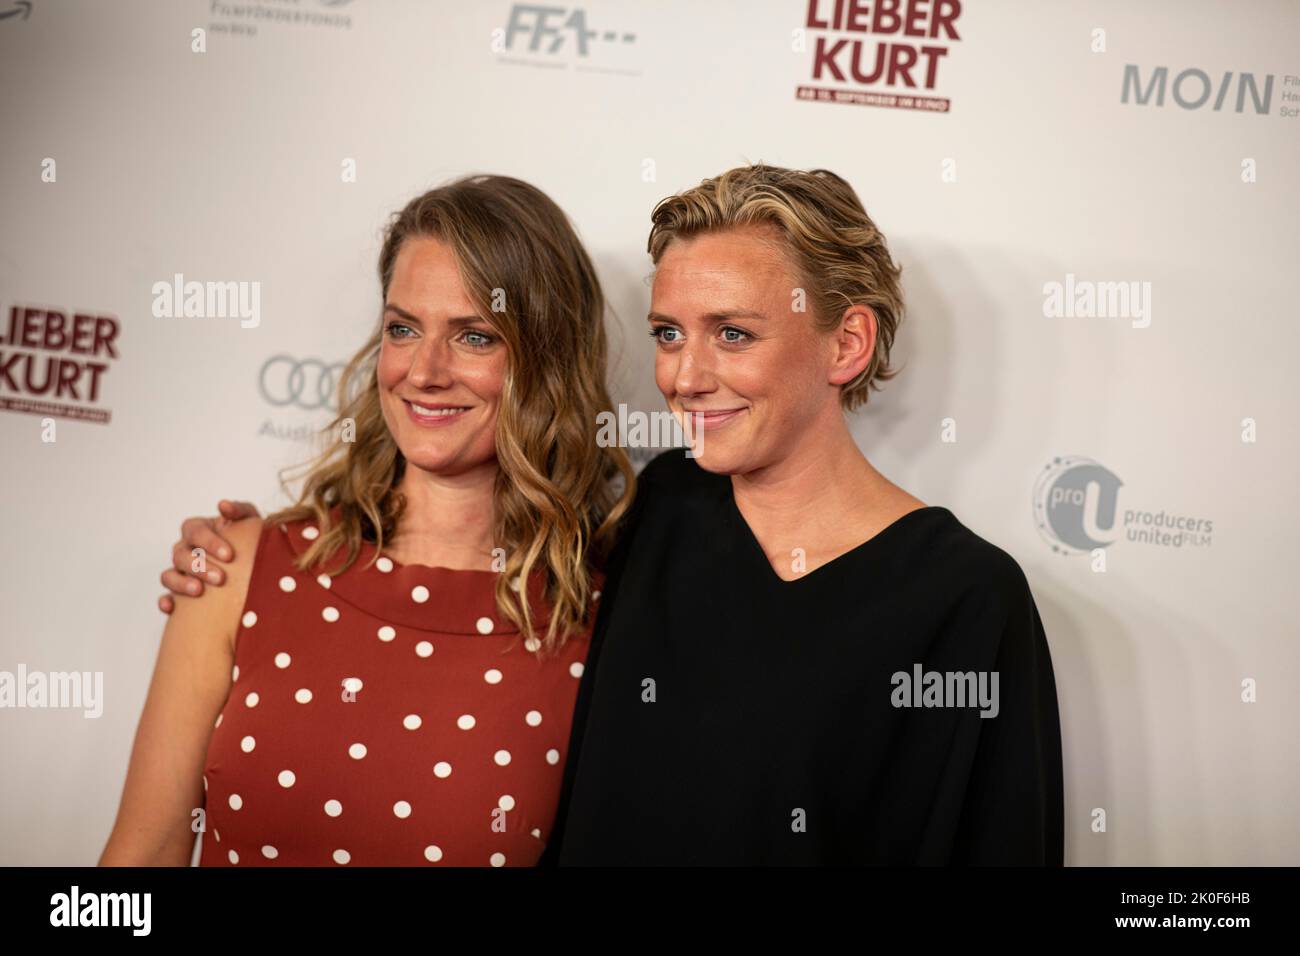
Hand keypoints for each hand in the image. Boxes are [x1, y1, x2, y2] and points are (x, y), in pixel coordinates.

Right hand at [157, 499, 260, 613]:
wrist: (252, 563)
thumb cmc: (248, 537)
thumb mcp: (248, 520)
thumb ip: (238, 510)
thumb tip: (223, 505)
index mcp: (197, 529)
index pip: (195, 531)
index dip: (209, 542)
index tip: (229, 555)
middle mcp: (184, 549)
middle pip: (180, 555)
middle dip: (199, 566)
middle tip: (220, 578)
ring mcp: (179, 571)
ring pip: (168, 575)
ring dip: (181, 582)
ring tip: (198, 591)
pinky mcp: (178, 593)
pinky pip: (165, 597)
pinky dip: (165, 602)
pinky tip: (171, 607)